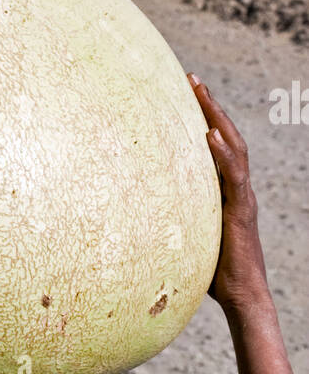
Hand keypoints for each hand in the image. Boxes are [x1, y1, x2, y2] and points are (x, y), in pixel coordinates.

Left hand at [187, 74, 269, 316]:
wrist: (241, 296)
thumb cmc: (212, 272)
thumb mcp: (187, 238)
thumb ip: (169, 223)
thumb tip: (132, 220)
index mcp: (223, 190)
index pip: (214, 145)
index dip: (202, 118)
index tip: (184, 92)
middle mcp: (235, 188)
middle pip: (225, 136)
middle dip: (209, 106)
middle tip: (191, 77)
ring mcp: (241, 197)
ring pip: (233, 149)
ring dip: (217, 118)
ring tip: (201, 93)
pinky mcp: (241, 211)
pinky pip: (234, 177)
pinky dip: (223, 154)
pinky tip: (210, 136)